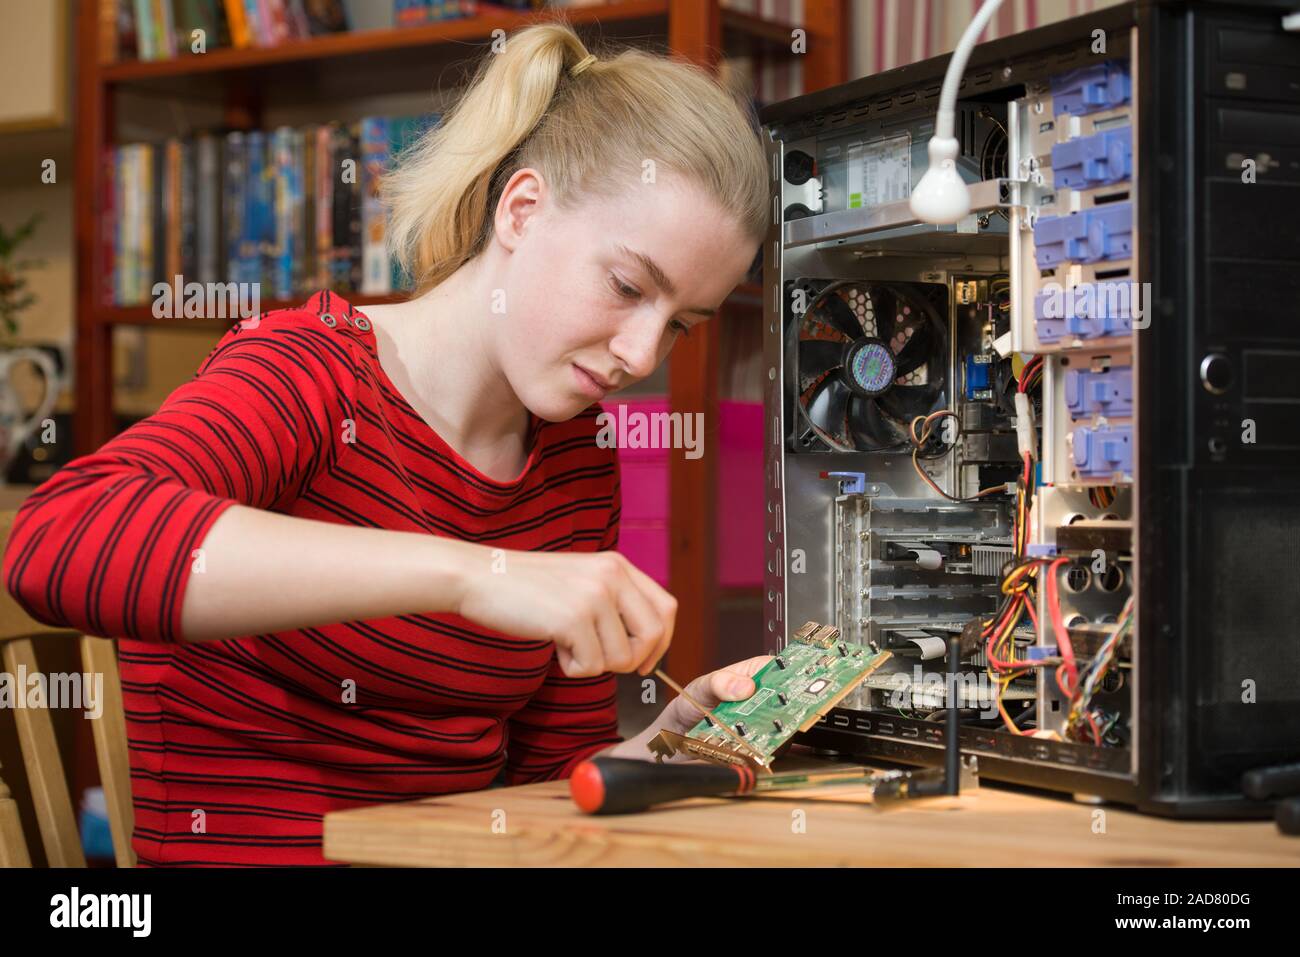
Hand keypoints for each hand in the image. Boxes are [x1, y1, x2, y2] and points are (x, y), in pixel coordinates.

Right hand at [453, 545, 675, 677]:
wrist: (480, 577)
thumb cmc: (526, 588)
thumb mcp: (581, 581)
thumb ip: (613, 603)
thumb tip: (643, 649)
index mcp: (618, 565)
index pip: (666, 608)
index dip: (661, 642)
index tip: (644, 663)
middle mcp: (612, 576)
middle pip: (653, 636)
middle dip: (632, 660)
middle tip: (600, 659)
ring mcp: (595, 596)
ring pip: (621, 658)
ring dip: (593, 663)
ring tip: (564, 642)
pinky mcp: (574, 619)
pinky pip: (592, 667)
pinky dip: (572, 667)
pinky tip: (552, 644)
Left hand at [606, 655, 773, 761]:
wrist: (672, 741)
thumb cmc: (687, 707)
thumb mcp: (699, 688)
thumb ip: (718, 683)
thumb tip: (744, 686)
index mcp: (750, 677)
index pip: (777, 669)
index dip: (788, 673)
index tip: (791, 680)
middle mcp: (759, 702)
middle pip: (785, 701)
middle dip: (784, 706)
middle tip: (777, 709)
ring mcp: (759, 726)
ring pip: (780, 727)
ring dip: (772, 729)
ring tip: (756, 729)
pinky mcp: (756, 749)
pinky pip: (766, 749)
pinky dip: (760, 749)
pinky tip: (749, 746)